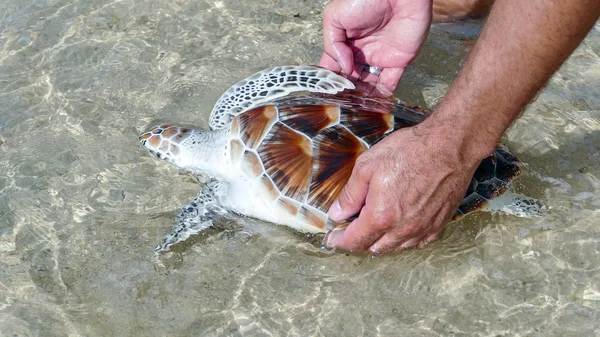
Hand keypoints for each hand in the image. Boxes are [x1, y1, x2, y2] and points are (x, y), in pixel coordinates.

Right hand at [318, 0, 431, 95]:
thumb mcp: (335, 16)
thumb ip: (332, 44)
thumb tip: (343, 68)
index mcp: (344, 43)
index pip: (333, 66)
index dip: (328, 79)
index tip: (324, 92)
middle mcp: (360, 53)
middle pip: (350, 79)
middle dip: (345, 92)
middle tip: (340, 104)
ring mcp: (380, 58)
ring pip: (368, 84)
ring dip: (362, 97)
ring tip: (354, 108)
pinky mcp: (399, 61)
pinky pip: (390, 83)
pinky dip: (383, 96)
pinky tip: (373, 105)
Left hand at [325, 120, 480, 253]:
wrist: (450, 146)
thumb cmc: (409, 151)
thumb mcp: (367, 166)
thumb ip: (350, 195)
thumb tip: (338, 214)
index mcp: (381, 216)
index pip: (354, 240)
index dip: (339, 240)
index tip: (332, 238)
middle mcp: (402, 229)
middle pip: (374, 248)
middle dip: (358, 241)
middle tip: (350, 229)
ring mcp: (423, 229)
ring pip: (395, 248)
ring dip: (380, 242)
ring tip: (373, 228)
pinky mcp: (439, 224)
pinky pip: (417, 243)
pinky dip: (403, 240)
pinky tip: (399, 229)